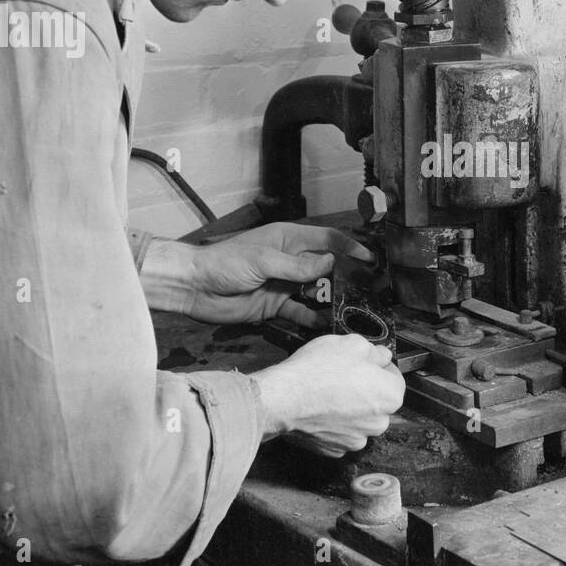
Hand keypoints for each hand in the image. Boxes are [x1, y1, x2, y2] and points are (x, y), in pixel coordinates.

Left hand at [142, 223, 372, 325]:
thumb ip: (298, 266)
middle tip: (369, 290)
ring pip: (317, 292)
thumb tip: (330, 263)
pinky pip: (301, 313)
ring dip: (333, 300)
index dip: (349, 246)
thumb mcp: (265, 261)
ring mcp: (285, 284)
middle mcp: (292, 261)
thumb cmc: (227, 263)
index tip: (370, 258)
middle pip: (326, 267)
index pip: (327, 239)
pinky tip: (327, 326)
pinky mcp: (276, 306)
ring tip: (353, 310)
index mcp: (290, 240)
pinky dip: (314, 319)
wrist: (195, 288)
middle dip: (346, 277)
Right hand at [258, 334, 403, 456]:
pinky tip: (319, 407)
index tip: (365, 363)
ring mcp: (356, 440)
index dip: (378, 367)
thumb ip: (375, 351)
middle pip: (376, 401)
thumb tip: (380, 356)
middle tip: (342, 375)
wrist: (285, 398)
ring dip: (348, 408)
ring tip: (327, 391)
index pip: (394, 378)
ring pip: (357, 419)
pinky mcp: (334, 450)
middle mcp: (379, 423)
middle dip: (364, 389)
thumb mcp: (353, 343)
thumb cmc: (319, 370)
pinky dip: (331, 423)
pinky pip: (339, 433)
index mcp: (390, 396)